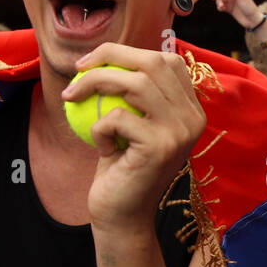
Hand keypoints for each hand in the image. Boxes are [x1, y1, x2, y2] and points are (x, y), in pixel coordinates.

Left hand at [63, 43, 206, 231]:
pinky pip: (117, 117)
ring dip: (95, 84)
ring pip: (135, 83)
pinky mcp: (160, 147)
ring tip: (73, 98)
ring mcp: (180, 132)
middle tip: (78, 69)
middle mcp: (193, 118)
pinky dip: (97, 127)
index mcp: (192, 109)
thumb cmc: (120, 167)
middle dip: (109, 57)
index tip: (92, 62)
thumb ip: (132, 93)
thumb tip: (109, 52)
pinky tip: (101, 146)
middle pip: (152, 63)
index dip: (126, 52)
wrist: (122, 215)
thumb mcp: (129, 123)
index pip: (166, 60)